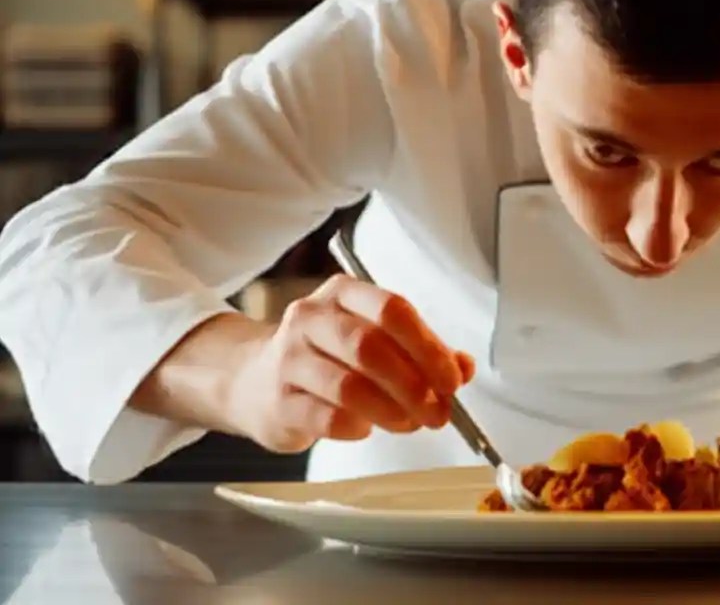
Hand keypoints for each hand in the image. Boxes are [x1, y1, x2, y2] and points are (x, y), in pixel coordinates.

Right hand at [222, 275, 475, 453]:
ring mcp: (288, 358)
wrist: (252, 382)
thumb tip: (463, 368)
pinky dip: (357, 427)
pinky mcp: (278, 401)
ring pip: (349, 386)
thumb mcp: (375, 341)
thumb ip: (422, 352)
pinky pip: (327, 418)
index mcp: (344, 294)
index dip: (429, 347)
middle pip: (371, 348)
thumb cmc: (328, 359)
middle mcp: (311, 318)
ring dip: (391, 411)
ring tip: (410, 423)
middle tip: (438, 413)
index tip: (453, 380)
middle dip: (414, 385)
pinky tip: (366, 428)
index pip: (393, 310)